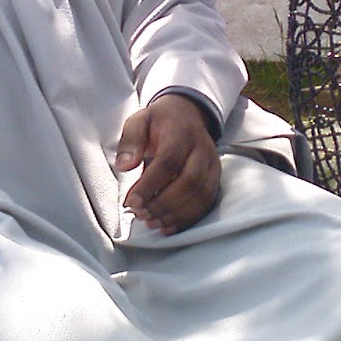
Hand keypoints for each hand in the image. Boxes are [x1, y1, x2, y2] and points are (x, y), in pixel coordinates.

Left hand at [116, 94, 221, 234]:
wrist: (188, 114)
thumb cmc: (160, 121)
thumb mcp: (139, 120)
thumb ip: (130, 141)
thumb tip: (124, 166)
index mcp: (181, 132)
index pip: (169, 161)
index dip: (150, 185)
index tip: (132, 202)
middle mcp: (202, 149)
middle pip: (189, 182)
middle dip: (163, 204)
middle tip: (142, 215)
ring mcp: (212, 164)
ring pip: (201, 195)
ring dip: (176, 215)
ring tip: (153, 223)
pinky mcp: (216, 178)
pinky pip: (207, 202)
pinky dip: (189, 218)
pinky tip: (170, 227)